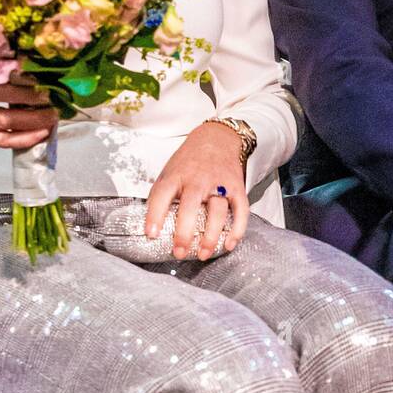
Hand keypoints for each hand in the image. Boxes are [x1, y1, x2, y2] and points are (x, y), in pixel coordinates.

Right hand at [0, 48, 57, 151]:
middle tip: (52, 91)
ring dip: (30, 119)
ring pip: (0, 121)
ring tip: (54, 114)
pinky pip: (1, 140)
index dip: (8, 67)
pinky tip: (43, 132)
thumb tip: (21, 37)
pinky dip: (23, 138)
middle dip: (26, 94)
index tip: (32, 63)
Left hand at [145, 122, 248, 258]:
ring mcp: (220, 184)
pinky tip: (229, 245)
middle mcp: (198, 179)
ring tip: (203, 254)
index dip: (154, 215)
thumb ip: (162, 194)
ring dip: (211, 236)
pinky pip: (241, 211)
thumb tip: (151, 225)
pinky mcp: (237, 188)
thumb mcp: (170, 170)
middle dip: (185, 232)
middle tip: (179, 252)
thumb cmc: (189, 161)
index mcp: (177, 175)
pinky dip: (237, 229)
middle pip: (191, 207)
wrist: (218, 138)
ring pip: (217, 212)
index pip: (162, 194)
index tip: (151, 234)